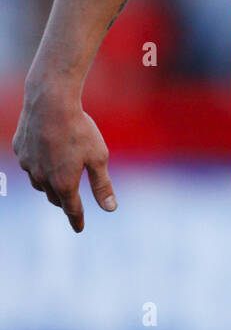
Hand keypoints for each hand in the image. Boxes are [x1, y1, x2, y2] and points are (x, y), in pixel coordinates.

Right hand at [13, 86, 116, 232]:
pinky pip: (30, 165)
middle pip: (55, 198)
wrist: (51, 102)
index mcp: (64, 183)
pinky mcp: (20, 150)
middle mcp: (42, 178)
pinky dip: (38, 166)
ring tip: (59, 180)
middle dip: (64, 202)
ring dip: (50, 185)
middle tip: (71, 203)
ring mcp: (28, 165)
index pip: (72, 209)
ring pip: (39, 183)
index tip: (79, 228)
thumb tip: (110, 209)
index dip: (77, 219)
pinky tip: (45, 157)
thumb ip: (102, 185)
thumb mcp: (99, 158)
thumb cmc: (79, 129)